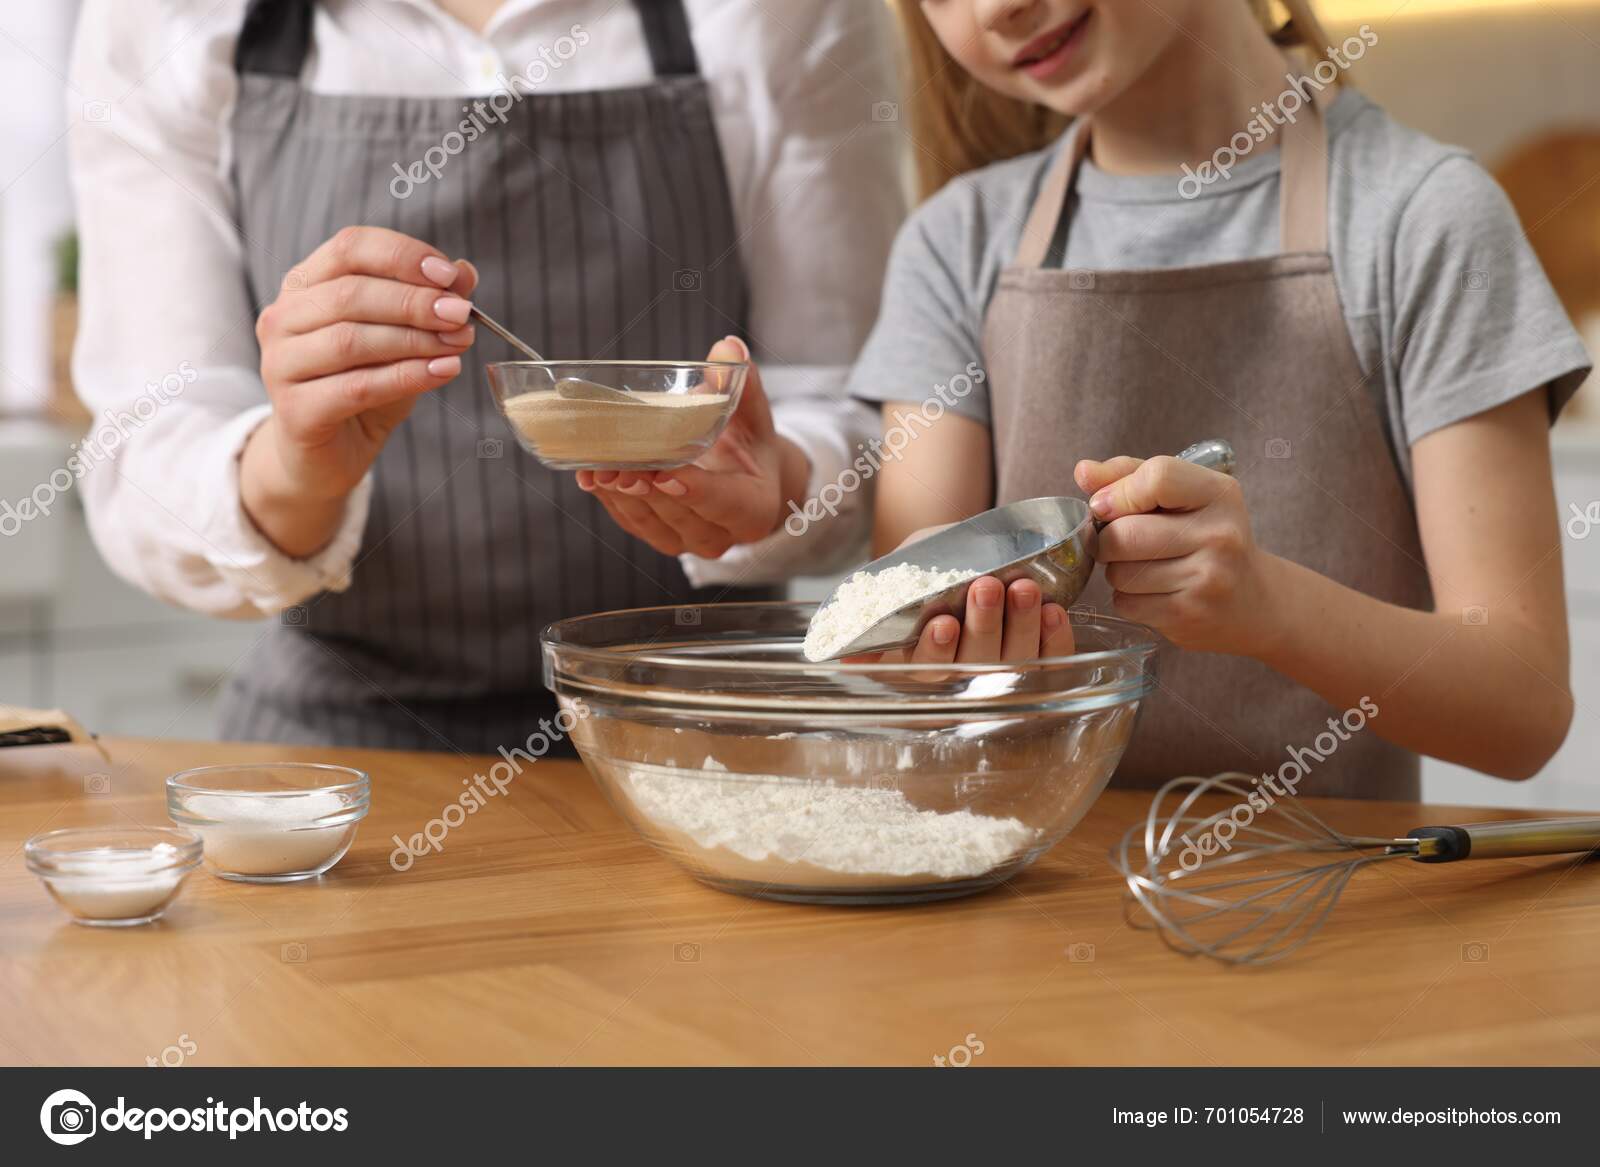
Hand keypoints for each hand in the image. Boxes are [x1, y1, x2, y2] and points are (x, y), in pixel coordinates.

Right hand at [242, 227, 478, 555]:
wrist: (327, 455)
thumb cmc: (363, 387)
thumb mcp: (403, 340)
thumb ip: (429, 304)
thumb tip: (465, 273)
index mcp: (304, 286)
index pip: (349, 248)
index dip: (402, 256)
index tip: (450, 276)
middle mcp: (283, 318)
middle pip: (350, 294)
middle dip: (415, 302)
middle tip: (461, 315)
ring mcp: (281, 364)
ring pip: (351, 340)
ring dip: (414, 340)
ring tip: (458, 344)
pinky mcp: (294, 410)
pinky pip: (356, 387)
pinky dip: (406, 377)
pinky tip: (443, 371)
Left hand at [576, 336, 808, 558]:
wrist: (741, 476)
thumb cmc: (748, 444)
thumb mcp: (752, 415)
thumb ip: (740, 384)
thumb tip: (728, 348)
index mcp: (754, 508)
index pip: (726, 503)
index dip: (696, 491)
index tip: (667, 472)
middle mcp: (720, 534)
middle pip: (682, 517)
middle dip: (649, 492)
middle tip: (623, 465)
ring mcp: (686, 540)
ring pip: (652, 524)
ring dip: (622, 496)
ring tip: (601, 467)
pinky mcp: (657, 535)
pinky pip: (630, 521)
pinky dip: (609, 498)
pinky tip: (590, 474)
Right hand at [853, 526, 1074, 664]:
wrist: (974, 546)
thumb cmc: (932, 563)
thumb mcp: (905, 568)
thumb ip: (883, 595)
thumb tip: (840, 654)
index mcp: (917, 659)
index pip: (926, 668)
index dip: (936, 652)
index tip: (942, 624)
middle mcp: (962, 670)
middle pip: (975, 664)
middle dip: (983, 625)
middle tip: (987, 586)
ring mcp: (1004, 665)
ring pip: (1015, 661)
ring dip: (1021, 626)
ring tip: (1023, 589)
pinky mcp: (1041, 654)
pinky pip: (1051, 658)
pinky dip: (1054, 637)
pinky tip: (1053, 610)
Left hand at [1076, 454, 1282, 655]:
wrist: (1254, 601)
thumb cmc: (1207, 538)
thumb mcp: (1184, 496)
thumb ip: (1131, 476)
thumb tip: (1083, 472)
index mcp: (1219, 494)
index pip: (1157, 477)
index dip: (1119, 491)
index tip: (1106, 505)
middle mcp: (1220, 535)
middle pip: (1125, 533)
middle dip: (1107, 539)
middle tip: (1120, 541)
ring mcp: (1207, 579)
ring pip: (1120, 572)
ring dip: (1116, 570)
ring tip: (1142, 566)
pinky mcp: (1189, 616)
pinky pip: (1125, 603)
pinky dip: (1126, 597)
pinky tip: (1151, 591)